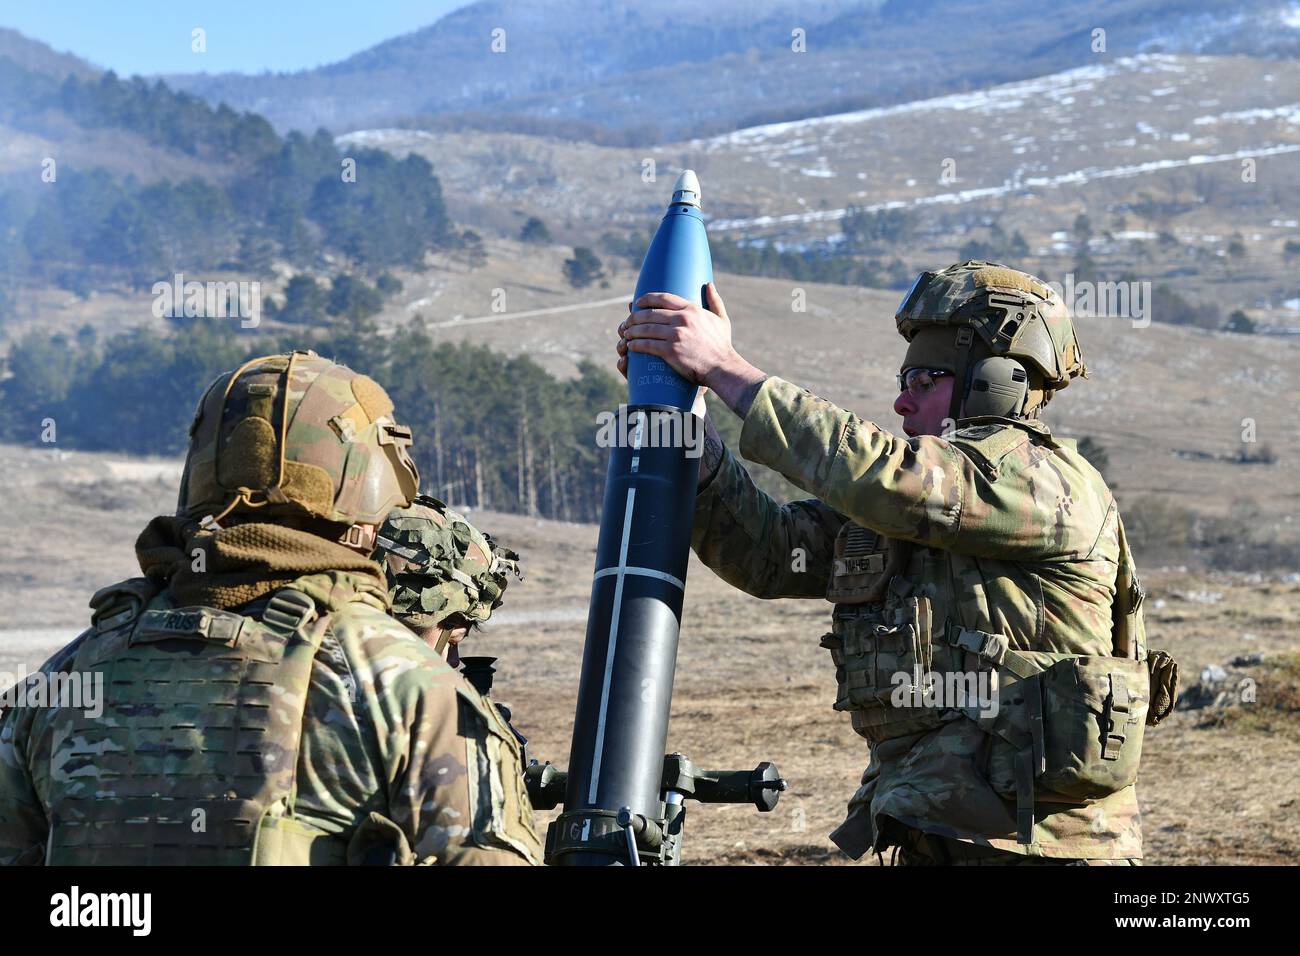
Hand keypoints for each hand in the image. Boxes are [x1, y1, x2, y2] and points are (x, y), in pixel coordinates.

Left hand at [619, 283, 737, 388]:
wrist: (722, 367)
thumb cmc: (722, 345)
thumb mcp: (721, 319)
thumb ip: (715, 301)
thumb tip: (709, 284)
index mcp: (691, 309)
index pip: (663, 298)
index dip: (646, 299)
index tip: (637, 303)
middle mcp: (681, 319)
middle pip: (650, 313)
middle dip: (635, 317)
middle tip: (628, 321)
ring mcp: (675, 334)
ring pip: (645, 328)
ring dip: (632, 330)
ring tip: (626, 333)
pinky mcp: (670, 350)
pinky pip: (647, 344)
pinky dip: (636, 344)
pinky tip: (631, 345)